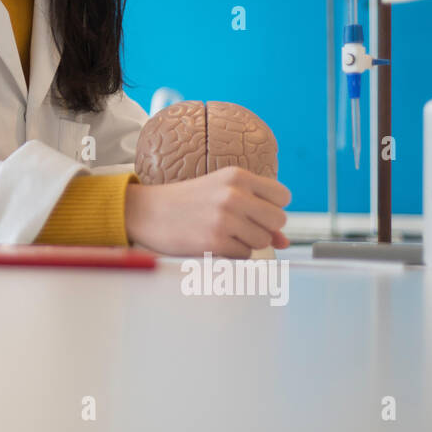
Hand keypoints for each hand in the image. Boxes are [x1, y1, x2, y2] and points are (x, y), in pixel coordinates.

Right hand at [124, 166, 291, 257]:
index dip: (272, 208)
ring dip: (247, 242)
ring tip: (223, 233)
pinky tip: (213, 242)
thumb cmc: (187, 202)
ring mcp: (224, 218)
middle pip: (277, 220)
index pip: (283, 196)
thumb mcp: (221, 194)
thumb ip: (256, 212)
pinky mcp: (215, 241)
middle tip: (240, 226)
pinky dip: (233, 254)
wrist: (147, 211)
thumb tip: (284, 241)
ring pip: (263, 240)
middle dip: (264, 228)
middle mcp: (233, 194)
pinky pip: (245, 255)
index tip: (255, 211)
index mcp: (237, 176)